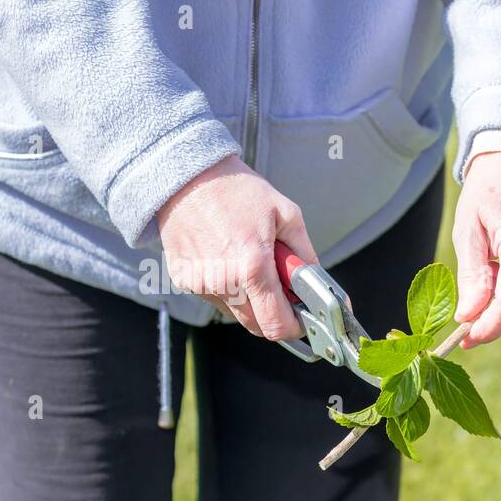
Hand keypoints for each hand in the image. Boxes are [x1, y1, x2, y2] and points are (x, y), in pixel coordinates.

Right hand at [157, 154, 315, 339]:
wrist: (185, 174)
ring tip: (250, 264)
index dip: (294, 327)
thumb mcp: (286, 215)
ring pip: (236, 313)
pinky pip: (214, 297)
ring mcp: (200, 283)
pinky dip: (228, 288)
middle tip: (281, 291)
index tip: (302, 319)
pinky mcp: (184, 279)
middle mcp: (224, 281)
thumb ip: (305, 256)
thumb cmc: (236, 190)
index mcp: (252, 266)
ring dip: (251, 301)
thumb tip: (317, 285)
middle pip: (257, 326)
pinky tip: (228, 259)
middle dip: (274, 314)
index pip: (276, 324)